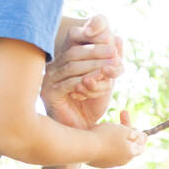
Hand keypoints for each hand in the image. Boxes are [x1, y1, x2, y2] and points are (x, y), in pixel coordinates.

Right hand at [42, 14, 123, 129]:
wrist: (81, 131)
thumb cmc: (92, 105)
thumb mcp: (105, 79)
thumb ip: (110, 61)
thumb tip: (119, 38)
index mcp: (63, 62)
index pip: (76, 46)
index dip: (95, 44)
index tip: (114, 45)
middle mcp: (53, 69)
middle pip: (73, 54)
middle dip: (96, 53)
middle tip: (115, 54)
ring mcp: (48, 81)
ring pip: (72, 68)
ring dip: (93, 66)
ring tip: (110, 67)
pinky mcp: (49, 94)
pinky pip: (68, 84)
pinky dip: (85, 81)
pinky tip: (98, 80)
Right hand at [85, 109, 146, 168]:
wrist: (84, 147)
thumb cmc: (106, 137)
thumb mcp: (124, 131)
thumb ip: (135, 134)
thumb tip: (144, 137)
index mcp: (130, 153)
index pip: (141, 146)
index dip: (140, 135)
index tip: (135, 124)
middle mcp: (122, 161)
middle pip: (128, 145)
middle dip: (127, 130)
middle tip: (123, 113)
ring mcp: (110, 163)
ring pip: (116, 147)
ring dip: (116, 136)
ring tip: (109, 124)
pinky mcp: (98, 163)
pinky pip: (105, 151)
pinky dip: (105, 142)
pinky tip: (99, 133)